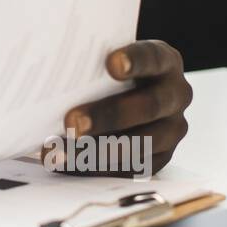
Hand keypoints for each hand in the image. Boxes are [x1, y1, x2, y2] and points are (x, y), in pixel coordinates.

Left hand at [44, 40, 192, 176]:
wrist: (124, 95)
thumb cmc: (107, 71)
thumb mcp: (105, 59)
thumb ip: (90, 61)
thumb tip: (51, 62)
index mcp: (165, 61)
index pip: (154, 58)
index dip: (135, 61)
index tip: (111, 64)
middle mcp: (176, 95)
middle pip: (148, 106)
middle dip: (108, 115)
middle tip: (72, 121)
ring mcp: (171, 129)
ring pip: (140, 144)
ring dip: (96, 151)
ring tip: (58, 152)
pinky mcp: (159, 158)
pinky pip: (130, 168)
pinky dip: (95, 169)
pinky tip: (66, 166)